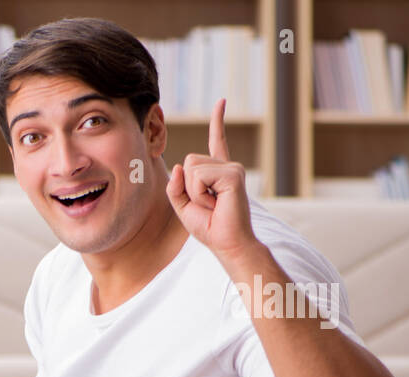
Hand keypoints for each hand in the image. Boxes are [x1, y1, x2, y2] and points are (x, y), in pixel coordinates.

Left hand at [165, 99, 255, 263]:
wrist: (227, 243)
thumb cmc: (208, 227)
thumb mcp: (183, 206)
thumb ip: (175, 186)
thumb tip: (179, 166)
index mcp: (218, 172)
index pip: (217, 141)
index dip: (217, 122)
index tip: (221, 101)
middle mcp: (227, 166)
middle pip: (188, 161)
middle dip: (187, 187)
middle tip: (206, 204)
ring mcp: (232, 169)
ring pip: (191, 168)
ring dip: (194, 192)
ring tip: (212, 205)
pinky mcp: (233, 175)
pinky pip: (199, 177)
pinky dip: (200, 194)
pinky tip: (216, 202)